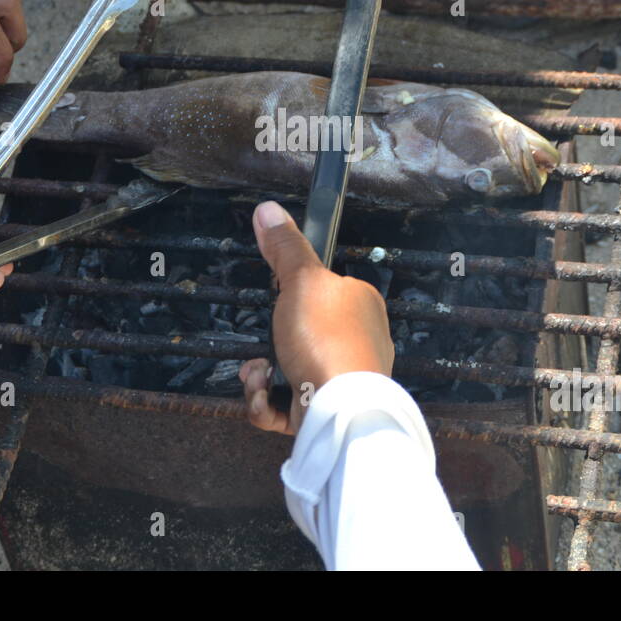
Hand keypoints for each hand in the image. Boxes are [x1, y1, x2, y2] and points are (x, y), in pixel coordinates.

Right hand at [240, 201, 393, 434]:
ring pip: (285, 369)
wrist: (340, 409)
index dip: (293, 295)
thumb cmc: (327, 339)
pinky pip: (282, 404)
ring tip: (260, 373)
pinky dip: (266, 401)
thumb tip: (267, 209)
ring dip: (260, 373)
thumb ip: (285, 248)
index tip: (275, 300)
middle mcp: (356, 341)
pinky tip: (265, 396)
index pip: (322, 291)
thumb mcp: (301, 280)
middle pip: (297, 333)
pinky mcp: (322, 411)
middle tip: (260, 346)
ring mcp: (340, 380)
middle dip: (268, 341)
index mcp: (360, 305)